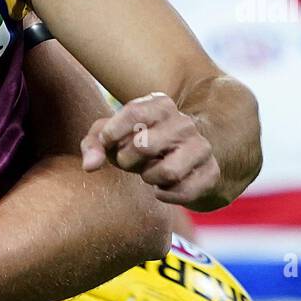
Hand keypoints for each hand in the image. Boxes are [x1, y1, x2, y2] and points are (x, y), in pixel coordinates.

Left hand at [80, 92, 220, 206]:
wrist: (182, 161)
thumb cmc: (136, 144)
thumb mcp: (112, 137)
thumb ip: (94, 144)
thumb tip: (89, 166)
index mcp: (160, 105)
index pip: (134, 112)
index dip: (113, 132)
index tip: (107, 141)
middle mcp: (184, 123)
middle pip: (144, 145)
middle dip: (127, 160)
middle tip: (129, 161)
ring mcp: (201, 147)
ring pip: (167, 172)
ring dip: (149, 177)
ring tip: (149, 172)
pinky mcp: (211, 173)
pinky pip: (182, 192)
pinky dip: (165, 195)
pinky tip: (163, 187)